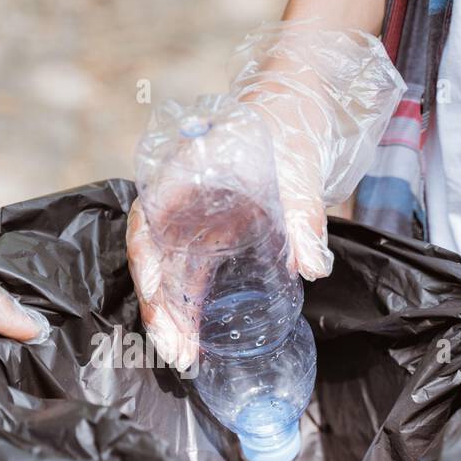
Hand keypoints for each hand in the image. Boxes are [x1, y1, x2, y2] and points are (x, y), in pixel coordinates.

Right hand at [127, 19, 403, 368]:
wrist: (293, 101)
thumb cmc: (287, 122)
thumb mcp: (299, 167)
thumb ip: (303, 216)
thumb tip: (311, 268)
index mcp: (183, 176)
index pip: (149, 227)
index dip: (150, 270)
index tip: (161, 306)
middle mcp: (179, 201)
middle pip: (154, 262)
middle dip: (161, 310)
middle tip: (180, 354)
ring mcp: (193, 220)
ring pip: (171, 275)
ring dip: (175, 317)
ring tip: (187, 359)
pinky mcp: (212, 235)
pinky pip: (193, 276)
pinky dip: (194, 308)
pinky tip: (201, 340)